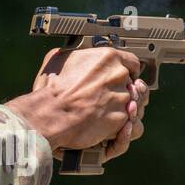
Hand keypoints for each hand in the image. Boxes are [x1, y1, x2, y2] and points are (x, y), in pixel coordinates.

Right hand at [5, 46, 147, 159]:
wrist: (50, 115)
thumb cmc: (51, 89)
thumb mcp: (59, 58)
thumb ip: (78, 55)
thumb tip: (78, 56)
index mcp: (108, 57)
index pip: (132, 62)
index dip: (128, 71)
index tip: (124, 78)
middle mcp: (119, 76)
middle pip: (133, 85)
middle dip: (124, 92)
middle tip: (111, 99)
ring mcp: (122, 98)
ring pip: (134, 106)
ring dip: (124, 111)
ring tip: (109, 115)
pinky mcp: (120, 119)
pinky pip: (130, 125)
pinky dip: (123, 129)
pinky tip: (112, 128)